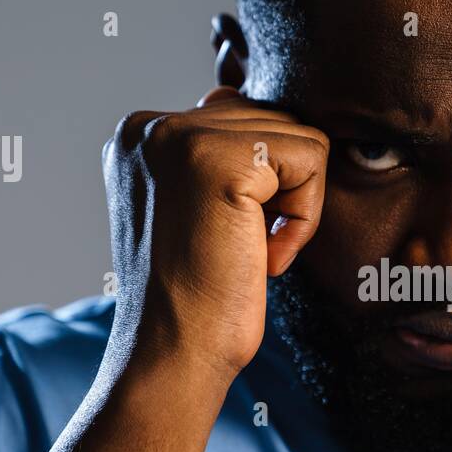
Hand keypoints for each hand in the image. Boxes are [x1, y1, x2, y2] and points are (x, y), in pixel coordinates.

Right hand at [102, 87, 328, 376]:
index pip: (240, 115)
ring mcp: (180, 137)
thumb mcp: (195, 207)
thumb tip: (239, 96)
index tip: (222, 238)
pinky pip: (312, 158)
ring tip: (248, 252)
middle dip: (278, 192)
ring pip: (298, 136)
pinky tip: (263, 257)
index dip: (258, 184)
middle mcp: (151, 126)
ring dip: (293, 205)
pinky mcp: (219, 161)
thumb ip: (215, 151)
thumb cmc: (196, 296)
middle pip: (273, 120)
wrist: (175, 355)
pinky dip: (304, 216)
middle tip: (238, 251)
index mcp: (140, 135)